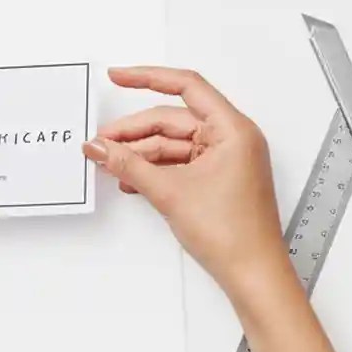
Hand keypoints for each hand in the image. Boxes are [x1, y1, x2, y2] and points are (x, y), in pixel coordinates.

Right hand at [82, 67, 286, 292]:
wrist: (253, 275)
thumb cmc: (233, 234)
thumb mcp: (170, 192)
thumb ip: (129, 164)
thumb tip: (99, 147)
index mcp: (232, 129)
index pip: (186, 86)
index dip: (147, 77)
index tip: (117, 76)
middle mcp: (232, 138)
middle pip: (173, 119)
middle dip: (134, 130)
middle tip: (100, 141)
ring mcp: (225, 159)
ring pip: (173, 143)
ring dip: (140, 153)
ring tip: (108, 162)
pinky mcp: (217, 179)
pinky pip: (179, 163)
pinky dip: (154, 168)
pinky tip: (130, 177)